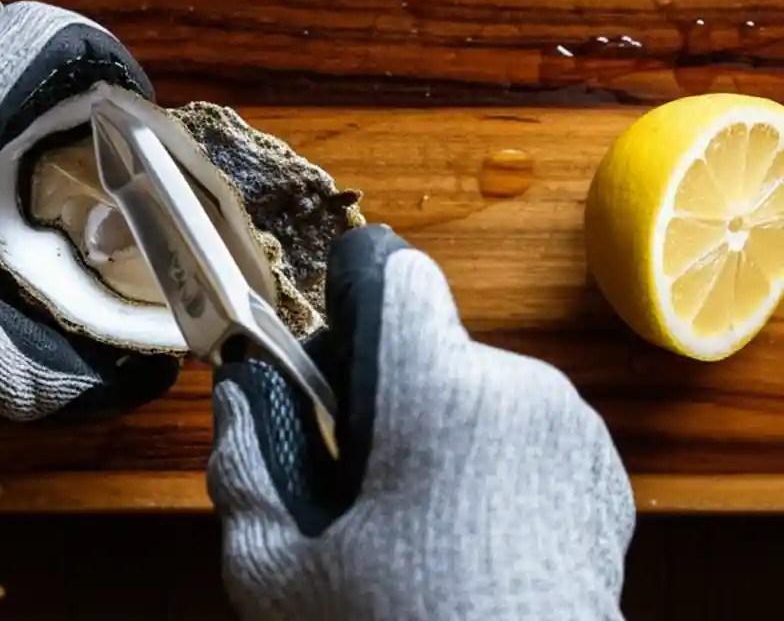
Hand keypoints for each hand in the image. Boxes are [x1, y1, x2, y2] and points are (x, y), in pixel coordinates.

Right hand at [208, 225, 634, 619]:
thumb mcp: (275, 569)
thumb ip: (243, 460)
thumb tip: (238, 390)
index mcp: (439, 393)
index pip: (390, 274)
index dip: (345, 299)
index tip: (324, 362)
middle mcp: (521, 390)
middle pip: (425, 344)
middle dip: (382, 395)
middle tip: (356, 484)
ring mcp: (573, 431)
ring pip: (474, 391)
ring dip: (435, 433)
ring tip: (416, 527)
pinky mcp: (605, 474)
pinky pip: (523, 434)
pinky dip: (488, 468)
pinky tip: (468, 544)